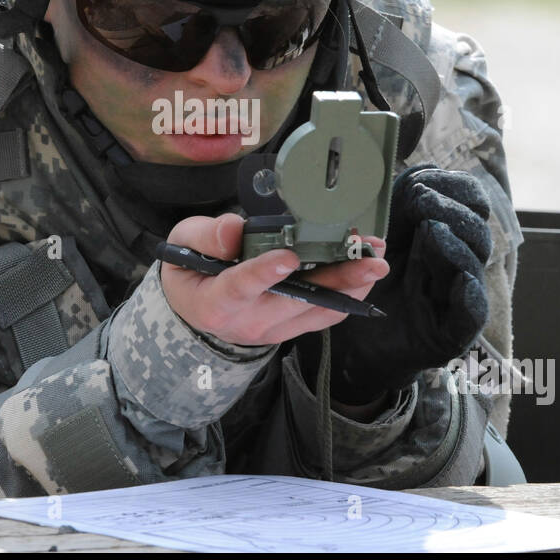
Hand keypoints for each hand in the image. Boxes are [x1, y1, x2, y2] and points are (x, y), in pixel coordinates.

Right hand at [160, 213, 387, 346]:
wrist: (197, 308)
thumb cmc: (191, 269)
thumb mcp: (183, 244)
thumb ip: (205, 236)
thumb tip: (234, 229)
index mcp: (215, 303)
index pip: (240, 288)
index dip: (265, 273)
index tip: (289, 257)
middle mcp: (248, 323)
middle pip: (296, 302)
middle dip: (336, 278)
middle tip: (368, 257)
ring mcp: (275, 330)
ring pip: (320, 310)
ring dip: (352, 285)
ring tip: (376, 258)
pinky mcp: (294, 328)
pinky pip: (326, 314)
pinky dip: (350, 293)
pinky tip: (366, 269)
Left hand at [296, 165, 492, 403]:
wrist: (354, 343)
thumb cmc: (365, 285)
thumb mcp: (375, 236)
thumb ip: (395, 205)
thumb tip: (422, 169)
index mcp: (443, 235)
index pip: (469, 202)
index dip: (454, 188)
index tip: (424, 181)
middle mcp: (457, 263)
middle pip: (477, 230)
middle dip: (452, 211)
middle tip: (422, 202)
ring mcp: (458, 297)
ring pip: (475, 264)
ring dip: (456, 243)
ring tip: (433, 231)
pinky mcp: (454, 331)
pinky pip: (473, 312)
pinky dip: (469, 294)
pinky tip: (460, 280)